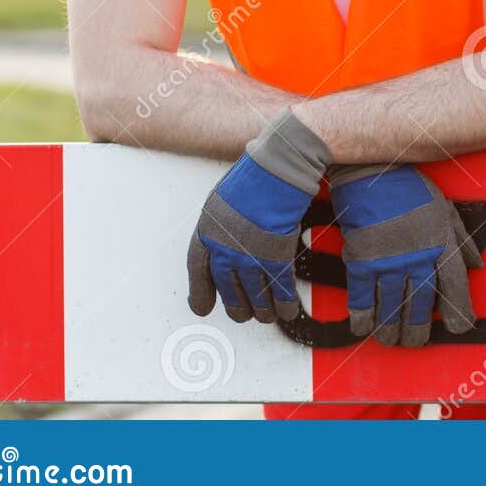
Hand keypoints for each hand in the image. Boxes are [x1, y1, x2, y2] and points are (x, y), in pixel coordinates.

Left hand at [187, 110, 330, 322]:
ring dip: (262, 310)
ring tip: (267, 317)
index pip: (197, 271)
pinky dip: (284, 303)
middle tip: (243, 315)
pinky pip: (279, 289)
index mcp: (207, 231)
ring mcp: (249, 254)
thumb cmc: (255, 174)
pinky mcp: (275, 256)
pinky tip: (287, 311)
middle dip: (237, 307)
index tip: (201, 309)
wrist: (277, 168)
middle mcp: (223, 248)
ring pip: (254, 295)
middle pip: (228, 289)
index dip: (199, 293)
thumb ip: (223, 224)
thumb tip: (229, 238)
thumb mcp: (225, 198)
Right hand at [329, 164, 482, 347]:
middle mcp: (419, 255)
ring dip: (391, 328)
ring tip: (390, 340)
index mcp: (442, 241)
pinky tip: (364, 327)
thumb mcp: (444, 208)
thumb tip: (478, 264)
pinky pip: (363, 298)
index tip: (460, 328)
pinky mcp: (362, 260)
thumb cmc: (410, 189)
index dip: (459, 309)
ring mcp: (390, 259)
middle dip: (418, 328)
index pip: (455, 284)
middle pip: (421, 302)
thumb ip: (461, 238)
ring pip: (393, 306)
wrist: (371, 172)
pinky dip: (363, 316)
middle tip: (415, 341)